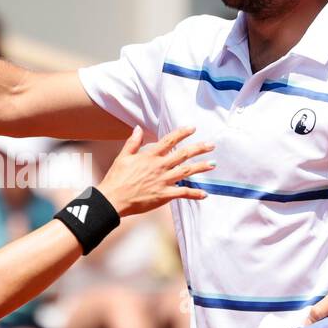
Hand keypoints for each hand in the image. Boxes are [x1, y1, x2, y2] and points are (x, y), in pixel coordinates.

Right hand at [97, 125, 214, 217]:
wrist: (113, 199)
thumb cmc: (116, 178)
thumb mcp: (123, 156)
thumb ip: (133, 142)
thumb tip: (138, 128)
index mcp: (150, 156)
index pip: (169, 140)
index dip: (182, 133)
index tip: (193, 128)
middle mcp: (159, 166)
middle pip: (183, 155)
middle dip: (199, 148)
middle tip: (211, 145)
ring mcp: (163, 181)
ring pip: (187, 172)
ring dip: (201, 167)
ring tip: (213, 164)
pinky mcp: (164, 195)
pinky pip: (183, 193)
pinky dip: (195, 193)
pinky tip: (204, 194)